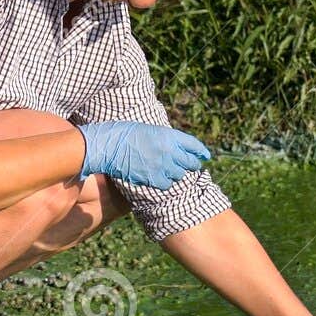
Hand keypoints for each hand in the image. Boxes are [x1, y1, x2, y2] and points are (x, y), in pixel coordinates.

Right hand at [76, 120, 210, 187]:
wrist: (109, 145)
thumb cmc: (126, 134)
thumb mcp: (151, 130)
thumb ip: (166, 140)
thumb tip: (177, 149)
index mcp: (170, 135)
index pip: (193, 145)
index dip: (201, 151)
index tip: (205, 156)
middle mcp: (170, 151)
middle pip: (191, 163)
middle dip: (191, 165)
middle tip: (189, 166)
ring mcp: (163, 166)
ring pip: (180, 175)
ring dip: (175, 174)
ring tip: (167, 171)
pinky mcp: (154, 178)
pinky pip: (167, 185)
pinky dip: (164, 183)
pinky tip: (158, 178)